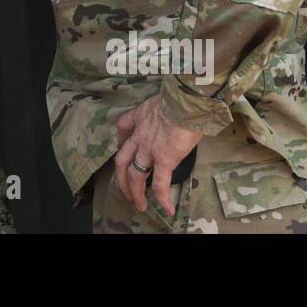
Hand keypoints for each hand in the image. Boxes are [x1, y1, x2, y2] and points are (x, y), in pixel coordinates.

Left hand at [113, 95, 203, 214]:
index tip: (124, 146)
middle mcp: (139, 136)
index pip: (123, 127)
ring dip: (135, 193)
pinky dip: (162, 199)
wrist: (185, 101)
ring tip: (140, 205)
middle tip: (126, 190)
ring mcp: (149, 149)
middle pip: (122, 160)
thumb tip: (179, 115)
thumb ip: (165, 111)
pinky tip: (168, 210)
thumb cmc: (181, 97)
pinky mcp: (164, 160)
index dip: (121, 140)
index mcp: (140, 117)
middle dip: (121, 178)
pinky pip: (160, 184)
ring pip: (135, 176)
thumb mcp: (165, 99)